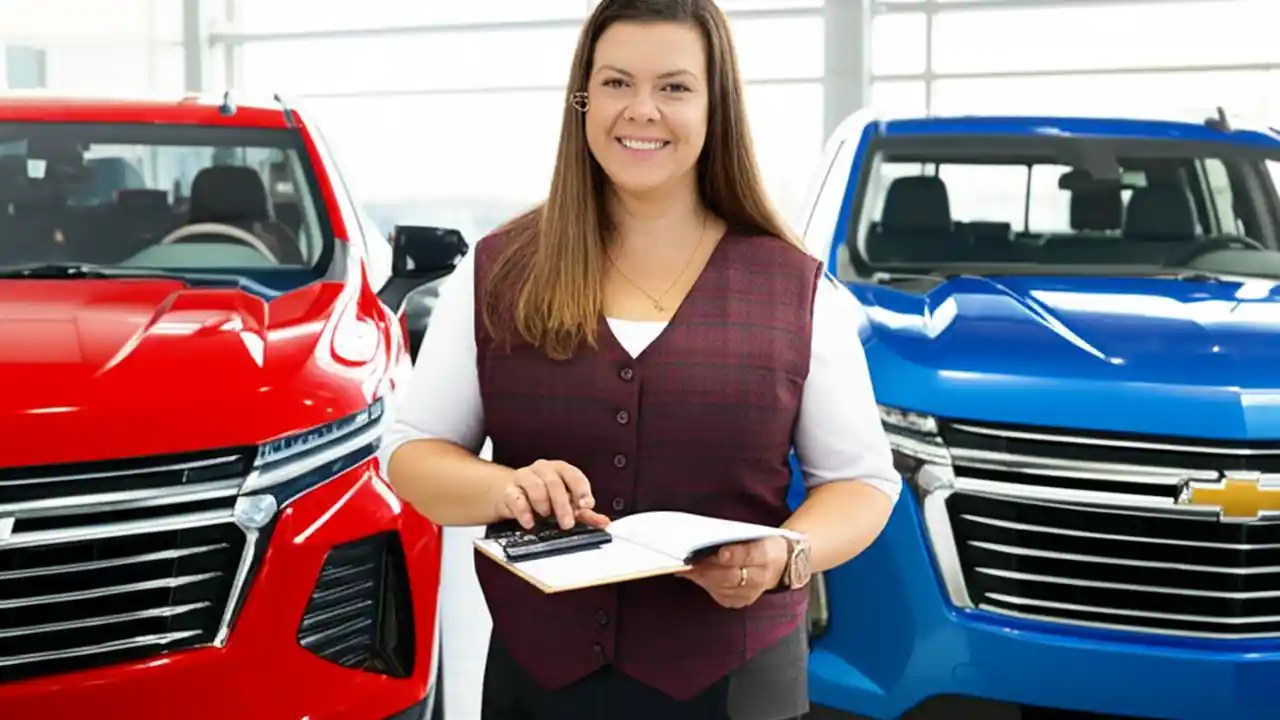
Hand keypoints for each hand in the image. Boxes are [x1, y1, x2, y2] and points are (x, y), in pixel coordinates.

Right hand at [497, 459, 611, 529]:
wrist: (511, 494)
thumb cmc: (542, 496)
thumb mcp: (566, 503)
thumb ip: (584, 513)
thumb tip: (604, 522)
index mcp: (561, 470)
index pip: (574, 475)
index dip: (582, 490)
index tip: (587, 505)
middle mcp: (544, 470)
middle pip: (555, 483)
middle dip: (562, 505)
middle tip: (567, 523)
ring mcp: (525, 477)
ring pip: (535, 486)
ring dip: (543, 504)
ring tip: (546, 516)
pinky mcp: (509, 490)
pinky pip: (516, 497)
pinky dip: (523, 511)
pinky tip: (529, 522)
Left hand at [676, 536, 787, 608]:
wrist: (778, 566)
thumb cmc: (762, 546)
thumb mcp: (757, 534)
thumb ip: (737, 537)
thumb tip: (708, 540)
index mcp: (768, 554)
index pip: (752, 555)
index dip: (736, 555)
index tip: (721, 553)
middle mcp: (761, 578)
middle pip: (732, 576)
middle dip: (710, 568)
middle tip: (692, 561)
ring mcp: (751, 593)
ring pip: (723, 587)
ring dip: (704, 577)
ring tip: (688, 568)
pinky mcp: (740, 602)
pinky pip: (720, 595)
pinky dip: (706, 584)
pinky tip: (696, 575)